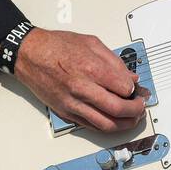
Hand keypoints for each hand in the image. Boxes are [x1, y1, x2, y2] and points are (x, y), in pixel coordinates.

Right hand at [8, 28, 147, 132]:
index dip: (134, 90)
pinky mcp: (65, 113)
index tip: (136, 88)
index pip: (124, 88)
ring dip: (124, 124)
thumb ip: (114, 61)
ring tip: (132, 118)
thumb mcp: (91, 43)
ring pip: (106, 124)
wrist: (29, 55)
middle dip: (135, 110)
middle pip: (118, 109)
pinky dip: (106, 126)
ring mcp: (72, 104)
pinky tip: (114, 121)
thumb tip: (130, 77)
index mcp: (90, 68)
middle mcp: (82, 88)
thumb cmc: (55, 46)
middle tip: (141, 106)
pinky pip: (91, 126)